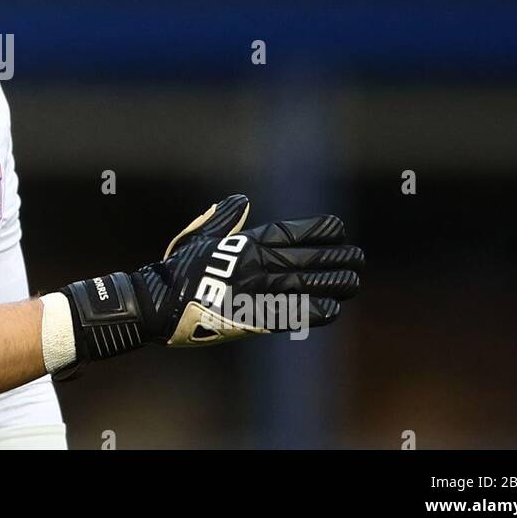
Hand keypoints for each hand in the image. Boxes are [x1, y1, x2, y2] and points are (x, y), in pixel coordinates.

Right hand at [56, 194, 363, 372]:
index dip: (318, 230)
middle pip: (306, 258)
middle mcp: (254, 265)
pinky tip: (333, 308)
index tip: (338, 228)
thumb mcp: (199, 237)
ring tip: (353, 282)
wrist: (157, 303)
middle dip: (336, 258)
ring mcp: (255, 292)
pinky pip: (292, 313)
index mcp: (243, 244)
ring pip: (306, 284)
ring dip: (334, 283)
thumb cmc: (175, 270)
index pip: (290, 232)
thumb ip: (224, 219)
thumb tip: (241, 199)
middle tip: (358, 259)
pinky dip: (315, 310)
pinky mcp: (253, 318)